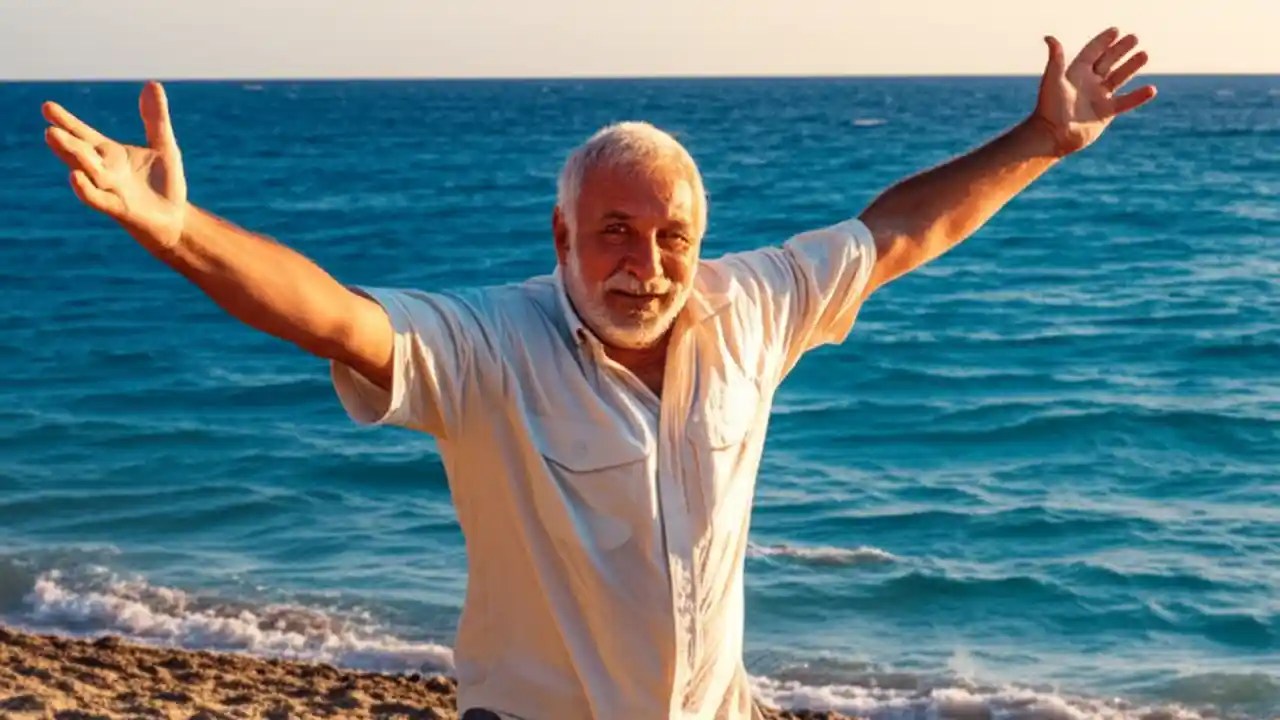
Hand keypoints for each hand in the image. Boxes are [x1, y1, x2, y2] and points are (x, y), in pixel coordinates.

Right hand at [43, 81, 187, 250]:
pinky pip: (97, 198)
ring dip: (70, 156)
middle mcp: (103, 170)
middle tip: (49, 126)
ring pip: (86, 171)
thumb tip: (152, 84)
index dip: (67, 121)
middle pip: (79, 151)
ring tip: (53, 137)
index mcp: (109, 153)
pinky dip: (86, 188)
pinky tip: (75, 176)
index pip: (83, 134)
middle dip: (65, 140)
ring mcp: (109, 189)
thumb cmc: (164, 183)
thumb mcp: (164, 145)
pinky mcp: (118, 208)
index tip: (47, 107)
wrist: (175, 217)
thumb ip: (156, 118)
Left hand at [1031, 28, 1156, 156]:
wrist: (1053, 136)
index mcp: (1075, 73)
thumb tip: (1050, 38)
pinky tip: (1151, 89)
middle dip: (1120, 49)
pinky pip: (1126, 102)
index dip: (1102, 41)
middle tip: (1135, 37)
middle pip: (1108, 61)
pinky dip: (1138, 96)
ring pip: (1119, 78)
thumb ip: (1056, 59)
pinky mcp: (1105, 113)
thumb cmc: (1049, 108)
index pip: (1092, 52)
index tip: (1115, 30)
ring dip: (1131, 66)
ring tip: (1144, 54)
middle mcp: (1088, 83)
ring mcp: (1098, 98)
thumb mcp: (1053, 80)